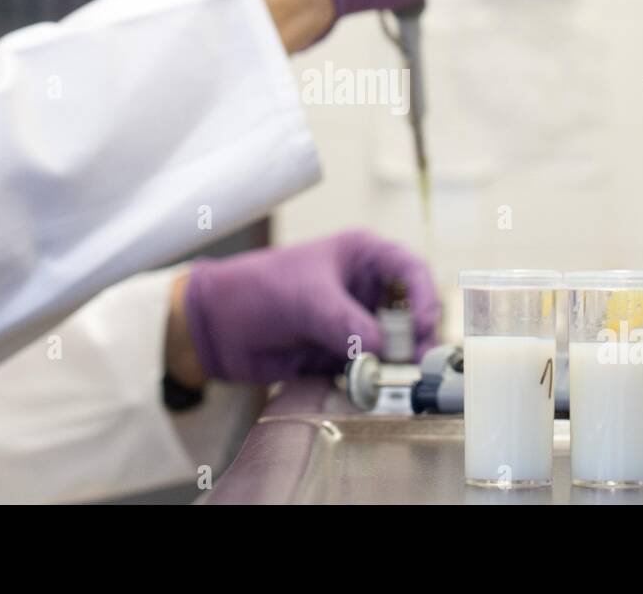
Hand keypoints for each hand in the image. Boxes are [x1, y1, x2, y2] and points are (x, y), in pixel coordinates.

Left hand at [179, 230, 439, 383]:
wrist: (217, 327)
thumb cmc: (258, 289)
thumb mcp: (306, 299)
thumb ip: (346, 323)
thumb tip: (382, 349)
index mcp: (363, 256)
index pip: (411, 271)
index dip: (424, 296)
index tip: (423, 325)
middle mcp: (365, 288)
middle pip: (411, 311)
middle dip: (417, 335)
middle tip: (416, 359)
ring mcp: (355, 321)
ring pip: (395, 343)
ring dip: (400, 361)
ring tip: (400, 376)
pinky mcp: (343, 353)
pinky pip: (371, 367)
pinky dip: (376, 378)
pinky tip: (370, 386)